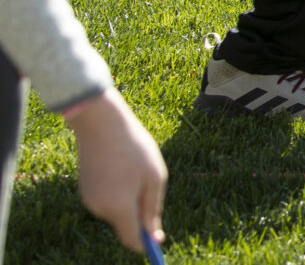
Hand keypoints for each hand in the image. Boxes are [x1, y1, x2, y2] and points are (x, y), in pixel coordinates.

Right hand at [67, 89, 166, 253]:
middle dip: (139, 211)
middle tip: (149, 180)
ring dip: (129, 196)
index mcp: (119, 208)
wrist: (101, 124)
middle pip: (125, 222)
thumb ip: (152, 209)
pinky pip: (107, 197)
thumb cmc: (134, 148)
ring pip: (117, 209)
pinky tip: (120, 164)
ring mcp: (89, 199)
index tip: (157, 241)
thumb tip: (153, 235)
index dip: (145, 244)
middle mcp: (99, 209)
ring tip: (133, 166)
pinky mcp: (84, 188)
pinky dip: (117, 189)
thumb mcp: (154, 177)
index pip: (131, 238)